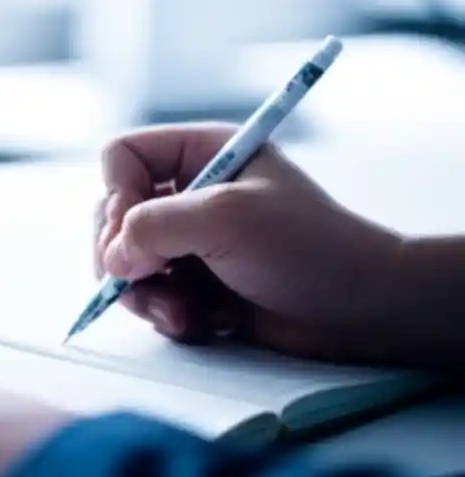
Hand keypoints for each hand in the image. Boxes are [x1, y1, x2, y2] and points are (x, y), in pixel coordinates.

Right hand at [95, 124, 406, 362]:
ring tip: (183, 314)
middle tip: (145, 282)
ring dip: (146, 295)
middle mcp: (192, 193)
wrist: (364, 311)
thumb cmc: (307, 249)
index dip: (116, 195)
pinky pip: (153, 298)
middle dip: (123, 257)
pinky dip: (171, 315)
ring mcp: (194, 242)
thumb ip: (151, 227)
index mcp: (201, 153)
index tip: (131, 234)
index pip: (122, 158)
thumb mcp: (224, 218)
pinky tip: (208, 323)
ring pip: (127, 264)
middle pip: (112, 214)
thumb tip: (111, 259)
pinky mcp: (200, 286)